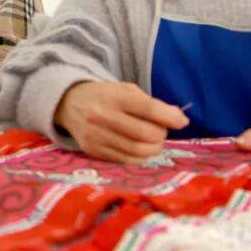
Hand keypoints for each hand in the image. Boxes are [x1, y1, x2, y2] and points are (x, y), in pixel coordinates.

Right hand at [54, 81, 189, 164]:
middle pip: (146, 134)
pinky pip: (127, 160)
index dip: (170, 117)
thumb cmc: (104, 95)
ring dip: (153, 148)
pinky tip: (139, 147)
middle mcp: (103, 117)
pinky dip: (140, 156)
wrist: (68, 103)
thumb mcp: (125, 90)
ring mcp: (96, 136)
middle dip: (161, 134)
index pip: (149, 109)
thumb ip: (151, 103)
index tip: (182, 121)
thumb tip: (178, 119)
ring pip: (138, 151)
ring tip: (152, 140)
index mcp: (113, 97)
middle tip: (160, 130)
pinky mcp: (93, 151)